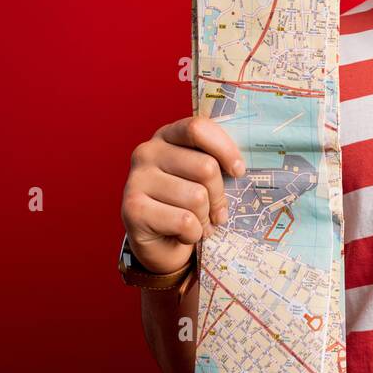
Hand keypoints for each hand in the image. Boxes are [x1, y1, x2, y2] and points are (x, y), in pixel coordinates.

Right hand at [120, 116, 245, 273]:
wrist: (159, 244)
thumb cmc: (187, 205)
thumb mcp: (202, 177)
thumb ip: (217, 162)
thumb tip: (239, 167)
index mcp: (166, 136)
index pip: (198, 128)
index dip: (225, 149)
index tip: (238, 171)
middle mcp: (147, 152)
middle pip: (206, 167)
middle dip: (219, 196)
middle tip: (217, 212)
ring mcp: (136, 180)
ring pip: (197, 197)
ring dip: (205, 218)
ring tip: (197, 223)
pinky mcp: (133, 209)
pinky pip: (185, 221)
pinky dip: (193, 234)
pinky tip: (182, 234)